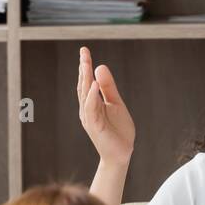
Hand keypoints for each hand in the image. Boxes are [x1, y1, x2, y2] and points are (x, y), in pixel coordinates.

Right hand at [77, 46, 135, 166]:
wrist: (121, 154)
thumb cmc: (118, 130)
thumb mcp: (116, 104)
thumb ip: (109, 87)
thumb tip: (100, 66)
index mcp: (92, 103)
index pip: (87, 81)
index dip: (85, 66)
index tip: (84, 50)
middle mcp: (87, 109)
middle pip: (84, 85)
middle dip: (83, 68)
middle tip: (83, 52)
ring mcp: (90, 117)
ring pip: (85, 95)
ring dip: (85, 79)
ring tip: (86, 63)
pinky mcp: (95, 126)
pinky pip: (91, 109)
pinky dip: (92, 96)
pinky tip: (94, 84)